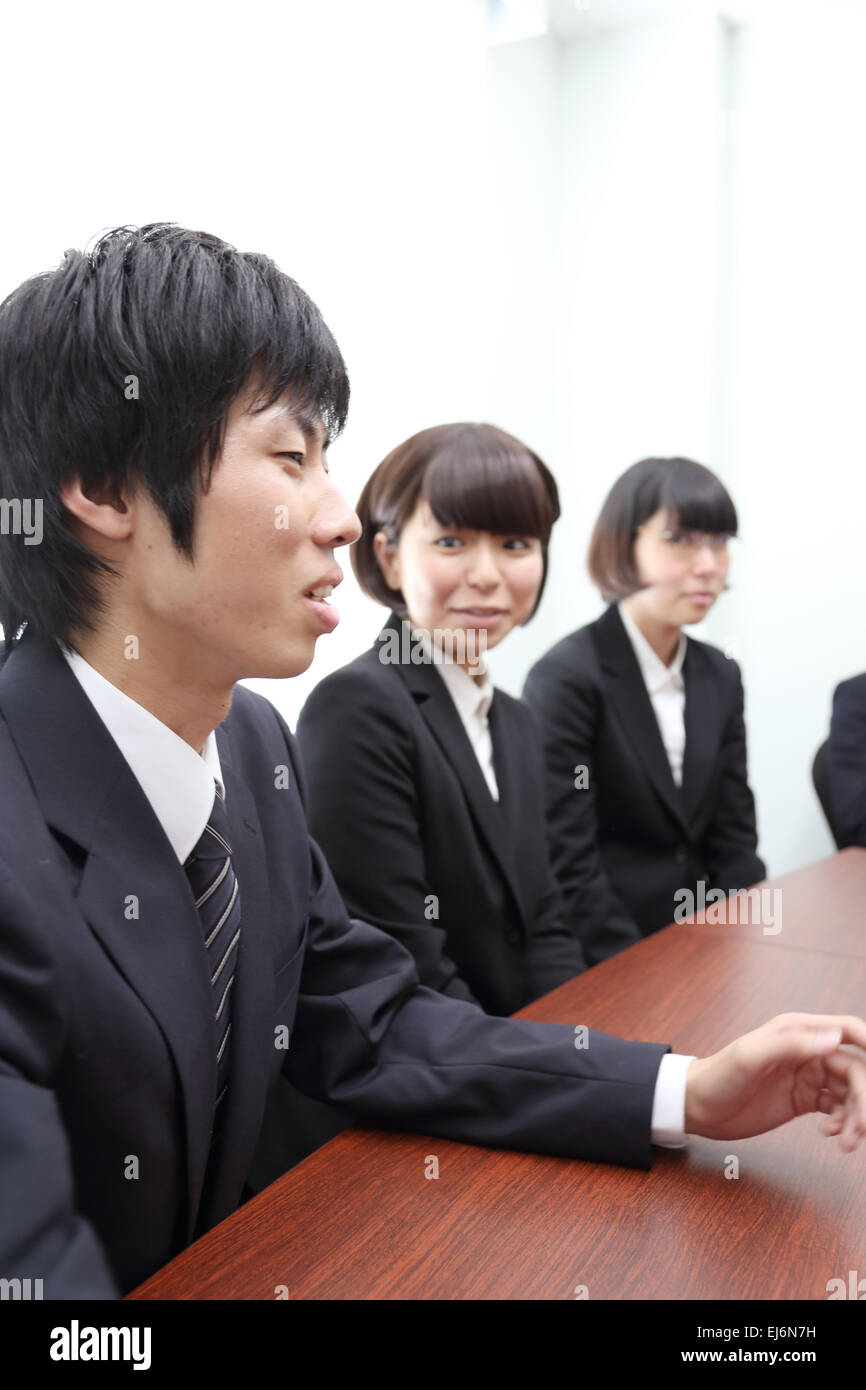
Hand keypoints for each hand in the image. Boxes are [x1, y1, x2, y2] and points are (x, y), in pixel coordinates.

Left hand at [684, 1013, 865, 1148]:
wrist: (697, 1106)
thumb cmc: (718, 1076)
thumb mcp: (750, 1057)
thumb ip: (791, 1045)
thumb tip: (834, 1038)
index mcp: (798, 1030)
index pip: (848, 1030)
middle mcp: (808, 1050)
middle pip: (856, 1069)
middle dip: (864, 1099)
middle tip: (859, 1130)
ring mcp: (808, 1076)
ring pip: (852, 1092)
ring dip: (857, 1117)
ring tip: (846, 1142)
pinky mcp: (805, 1100)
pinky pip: (838, 1109)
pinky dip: (844, 1123)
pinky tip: (831, 1136)